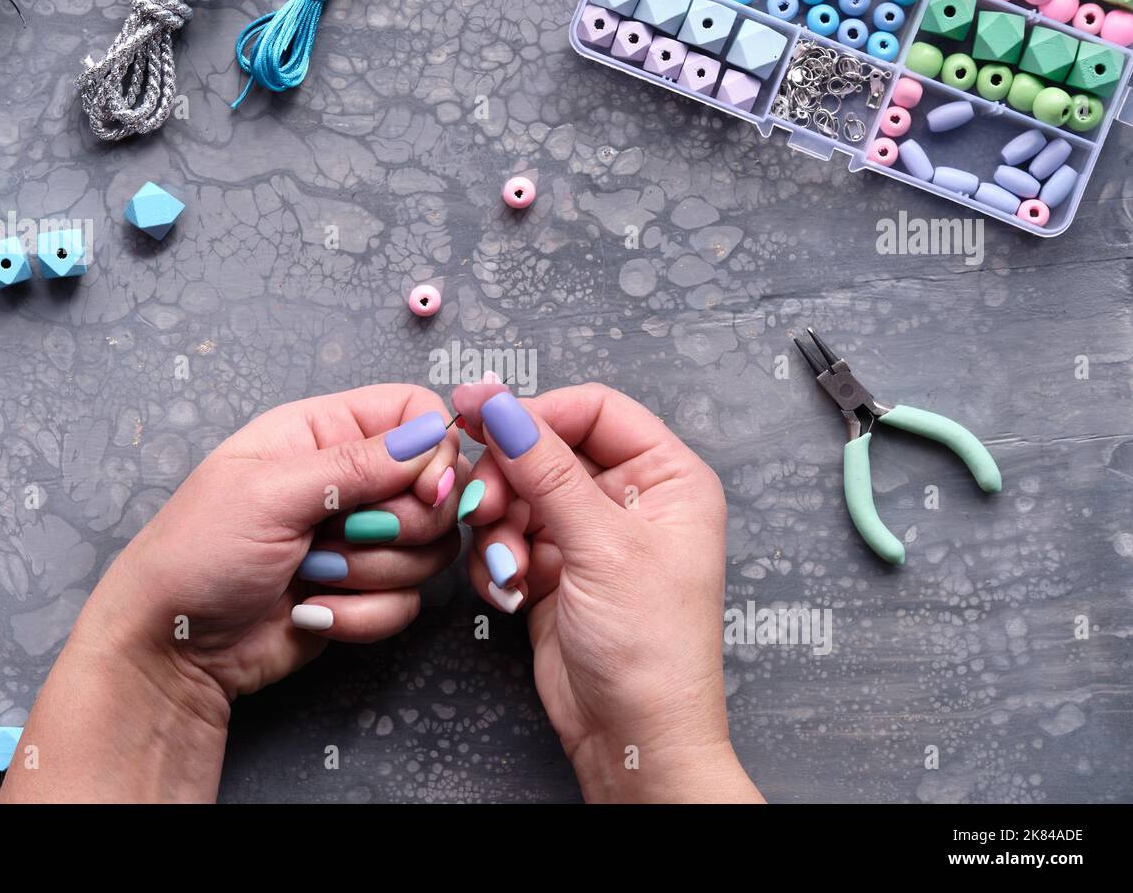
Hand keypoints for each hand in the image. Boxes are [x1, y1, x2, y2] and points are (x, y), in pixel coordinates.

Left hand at [0, 384, 464, 801]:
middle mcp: (351, 480)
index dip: (432, 451)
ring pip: (429, 549)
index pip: (415, 412)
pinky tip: (312, 613)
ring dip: (372, 573)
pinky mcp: (365, 592)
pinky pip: (408, 602)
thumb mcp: (270, 492)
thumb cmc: (198, 552)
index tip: (421, 490)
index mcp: (322, 433)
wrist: (172, 648)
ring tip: (312, 574)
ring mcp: (362, 539)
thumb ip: (356, 464)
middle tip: (340, 537)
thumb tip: (432, 437)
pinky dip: (363, 614)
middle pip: (438, 488)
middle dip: (398, 526)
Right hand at [454, 382, 761, 802]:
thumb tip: (501, 406)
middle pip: (546, 450)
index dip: (535, 412)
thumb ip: (545, 469)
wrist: (631, 738)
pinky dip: (496, 560)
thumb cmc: (652, 650)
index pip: (593, 410)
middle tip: (482, 505)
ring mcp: (589, 536)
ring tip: (508, 565)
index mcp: (667, 478)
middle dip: (508, 479)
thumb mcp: (601, 546)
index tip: (477, 416)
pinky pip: (505, 538)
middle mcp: (630, 500)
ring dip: (498, 527)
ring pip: (517, 494)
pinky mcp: (554, 569)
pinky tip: (510, 590)